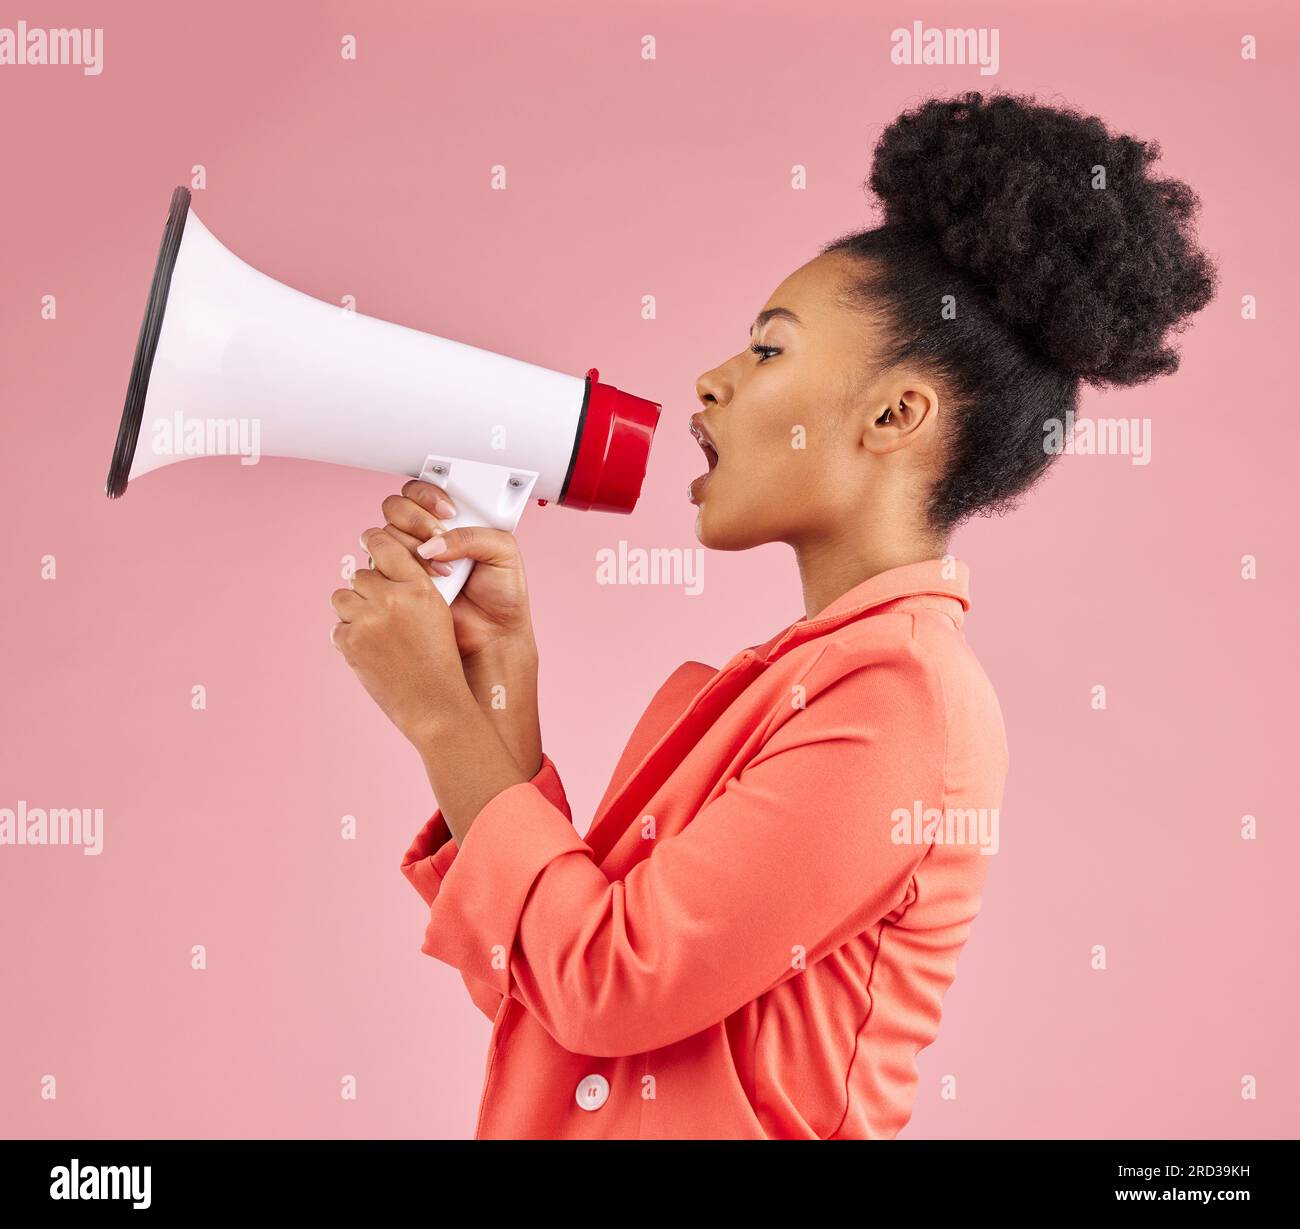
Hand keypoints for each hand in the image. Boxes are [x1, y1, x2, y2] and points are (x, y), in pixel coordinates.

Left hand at [330, 526, 471, 745]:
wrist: (434, 704)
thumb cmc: (439, 658)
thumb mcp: (436, 612)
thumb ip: (408, 586)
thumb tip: (374, 567)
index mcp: (418, 587)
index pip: (383, 544)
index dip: (373, 543)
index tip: (371, 547)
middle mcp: (392, 599)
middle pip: (361, 576)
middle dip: (368, 592)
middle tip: (383, 614)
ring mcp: (368, 621)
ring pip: (342, 597)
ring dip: (353, 611)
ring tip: (374, 631)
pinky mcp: (350, 643)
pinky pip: (337, 628)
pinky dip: (349, 639)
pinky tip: (372, 652)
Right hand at [379, 479, 535, 660]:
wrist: (494, 634)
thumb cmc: (502, 595)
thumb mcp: (503, 553)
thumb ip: (473, 535)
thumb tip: (434, 542)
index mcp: (450, 522)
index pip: (421, 492)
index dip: (427, 495)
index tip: (447, 511)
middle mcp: (425, 536)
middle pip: (396, 508)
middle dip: (416, 520)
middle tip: (439, 537)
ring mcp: (408, 559)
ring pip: (386, 535)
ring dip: (413, 548)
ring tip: (443, 570)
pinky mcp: (397, 582)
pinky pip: (381, 564)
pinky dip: (401, 568)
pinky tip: (429, 581)